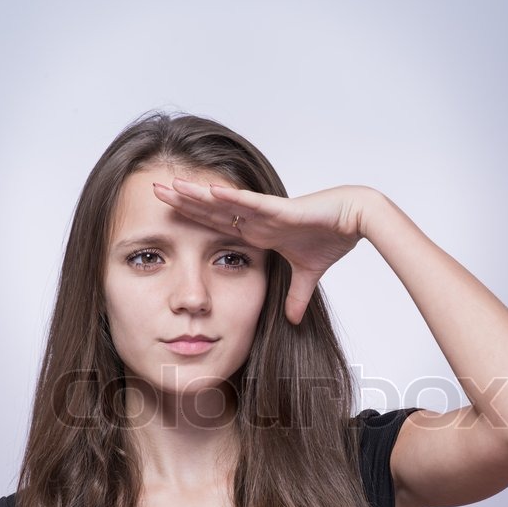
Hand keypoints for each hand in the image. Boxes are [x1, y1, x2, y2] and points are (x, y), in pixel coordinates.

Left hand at [153, 179, 375, 324]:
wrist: (355, 220)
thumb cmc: (332, 237)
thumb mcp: (307, 276)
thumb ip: (296, 296)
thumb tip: (293, 320)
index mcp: (258, 233)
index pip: (217, 226)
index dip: (192, 220)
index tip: (167, 218)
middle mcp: (256, 220)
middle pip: (210, 210)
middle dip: (182, 202)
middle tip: (152, 191)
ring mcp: (265, 213)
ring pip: (222, 203)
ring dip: (195, 195)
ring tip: (168, 186)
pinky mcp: (278, 210)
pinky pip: (248, 204)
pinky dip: (228, 199)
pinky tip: (205, 192)